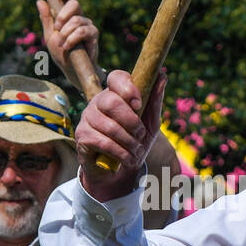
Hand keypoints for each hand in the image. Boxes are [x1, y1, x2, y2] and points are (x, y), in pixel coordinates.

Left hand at [37, 0, 98, 73]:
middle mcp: (80, 17)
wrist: (71, 70)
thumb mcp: (49, 36)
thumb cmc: (61, 52)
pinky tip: (67, 47)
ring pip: (77, 20)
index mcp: (69, 15)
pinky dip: (72, 39)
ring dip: (66, 33)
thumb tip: (40, 1)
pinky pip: (83, 31)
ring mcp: (88, 25)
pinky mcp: (94, 35)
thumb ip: (46, 19)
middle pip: (74, 4)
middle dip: (63, 15)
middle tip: (57, 28)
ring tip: (62, 44)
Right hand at [76, 70, 167, 201]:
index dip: (128, 89)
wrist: (121, 169)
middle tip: (140, 133)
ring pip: (109, 126)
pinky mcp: (82, 136)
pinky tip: (127, 158)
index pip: (116, 78)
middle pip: (110, 101)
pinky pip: (103, 142)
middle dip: (131, 121)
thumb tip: (163, 75)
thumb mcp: (150, 122)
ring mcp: (87, 118)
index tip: (139, 104)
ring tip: (136, 150)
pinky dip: (121, 153)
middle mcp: (98, 102)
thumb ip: (155, 100)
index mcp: (115, 93)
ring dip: (129, 141)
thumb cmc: (135, 140)